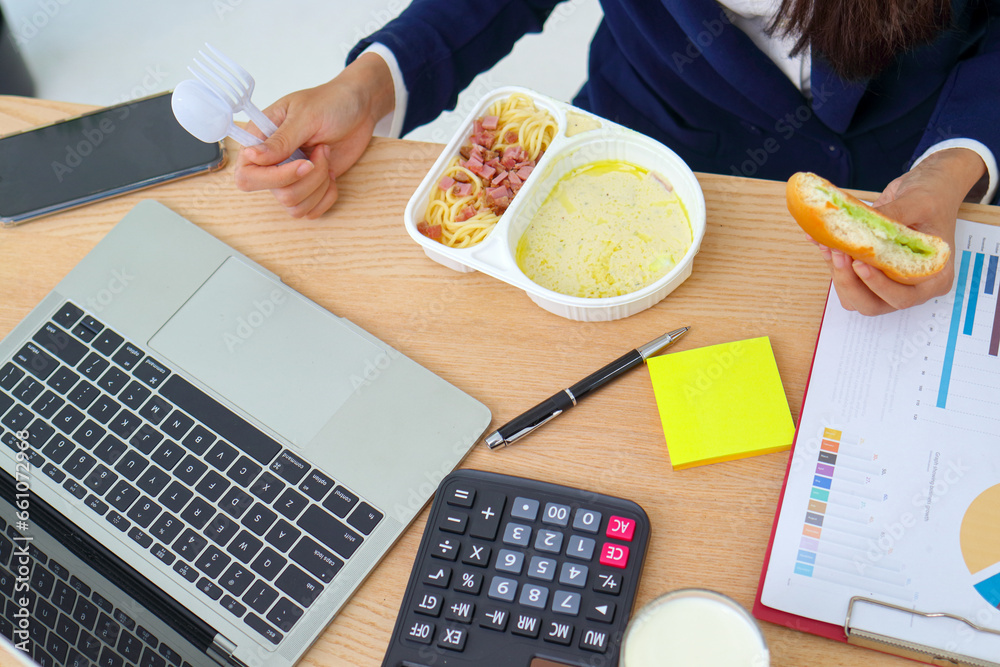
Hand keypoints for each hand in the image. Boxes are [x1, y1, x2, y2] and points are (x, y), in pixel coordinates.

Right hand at [233, 52, 394, 217]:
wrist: (358, 108)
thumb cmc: (330, 103)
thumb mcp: (305, 116)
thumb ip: (280, 140)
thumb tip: (251, 156)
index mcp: (260, 139)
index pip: (247, 175)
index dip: (274, 177)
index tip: (304, 163)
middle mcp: (271, 162)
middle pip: (278, 194)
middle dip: (308, 179)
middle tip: (322, 151)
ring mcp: (290, 177)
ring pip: (295, 206)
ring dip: (319, 185)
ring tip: (326, 157)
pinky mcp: (309, 187)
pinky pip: (311, 211)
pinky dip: (327, 197)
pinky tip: (332, 175)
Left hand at [815, 148, 985, 314]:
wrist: (928, 187)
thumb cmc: (933, 197)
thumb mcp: (917, 202)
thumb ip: (891, 216)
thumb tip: (857, 227)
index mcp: (935, 278)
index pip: (903, 296)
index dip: (878, 285)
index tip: (859, 264)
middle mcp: (912, 287)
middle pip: (874, 305)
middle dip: (851, 284)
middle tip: (839, 254)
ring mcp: (889, 283)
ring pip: (855, 298)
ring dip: (839, 276)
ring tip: (831, 247)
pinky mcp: (870, 273)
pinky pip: (847, 281)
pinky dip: (833, 266)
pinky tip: (826, 244)